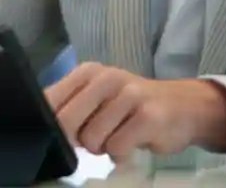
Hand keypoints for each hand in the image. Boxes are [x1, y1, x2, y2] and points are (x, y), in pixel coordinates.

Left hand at [44, 62, 225, 160]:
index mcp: (88, 72)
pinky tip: (133, 142)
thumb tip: (40, 126)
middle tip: (96, 137)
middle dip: (77, 140)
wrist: (184, 106)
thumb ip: (70, 106)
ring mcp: (129, 95)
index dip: (52, 125)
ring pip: (91, 140)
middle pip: (66, 122)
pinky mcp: (148, 117)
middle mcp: (106, 78)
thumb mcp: (98, 97)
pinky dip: (121, 154)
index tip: (66, 133)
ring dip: (103, 147)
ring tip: (119, 135)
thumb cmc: (133, 105)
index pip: (50, 101)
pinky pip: (116, 148)